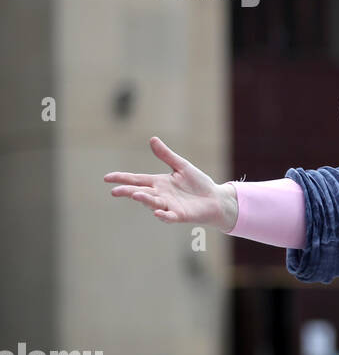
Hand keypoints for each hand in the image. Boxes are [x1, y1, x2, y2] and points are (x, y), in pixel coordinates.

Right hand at [104, 137, 236, 229]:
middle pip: (141, 192)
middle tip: (114, 191)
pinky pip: (170, 216)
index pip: (137, 180)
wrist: (215, 198)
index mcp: (159, 183)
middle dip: (127, 191)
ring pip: (153, 203)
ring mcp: (169, 206)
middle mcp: (161, 195)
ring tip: (135, 194)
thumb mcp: (182, 166)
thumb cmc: (198, 183)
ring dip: (144, 200)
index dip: (122, 178)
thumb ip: (166, 155)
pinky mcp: (180, 215)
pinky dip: (163, 214)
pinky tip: (158, 212)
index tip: (107, 178)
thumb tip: (152, 139)